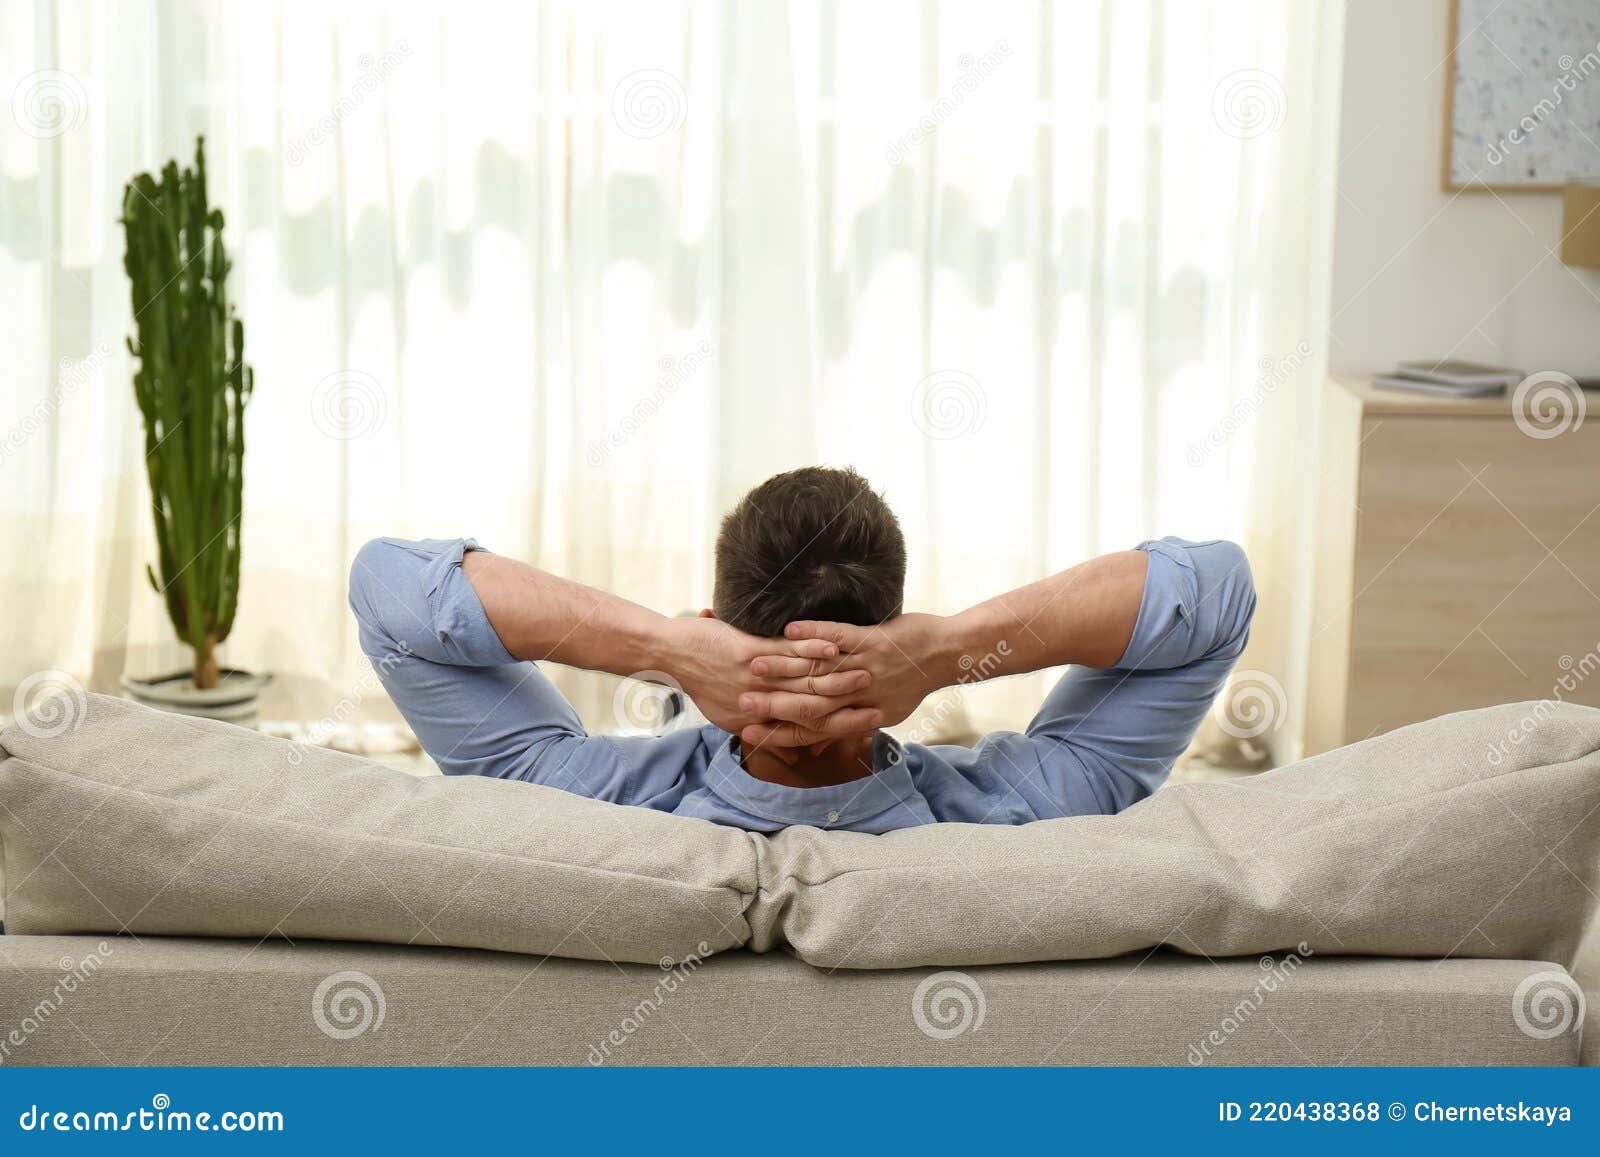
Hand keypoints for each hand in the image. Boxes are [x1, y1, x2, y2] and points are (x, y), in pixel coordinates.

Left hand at [659, 616, 878, 740]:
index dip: (837, 731)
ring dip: (839, 679)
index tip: (864, 726)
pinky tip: (834, 648)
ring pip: (805, 681)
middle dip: (849, 710)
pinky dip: (812, 650)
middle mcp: (757, 706)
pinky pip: (787, 653)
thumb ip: (755, 723)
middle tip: (878, 707)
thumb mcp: (724, 712)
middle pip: (813, 711)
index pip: (804, 732)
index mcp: (753, 723)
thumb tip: (780, 735)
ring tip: (868, 675)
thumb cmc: (697, 680)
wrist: (669, 655)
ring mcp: (754, 680)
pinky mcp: (750, 653)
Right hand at [737, 613, 950, 747]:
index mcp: (860, 716)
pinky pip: (837, 637)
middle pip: (807, 704)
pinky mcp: (872, 641)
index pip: (812, 730)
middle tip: (739, 700)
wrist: (947, 655)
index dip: (779, 732)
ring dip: (783, 666)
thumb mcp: (883, 712)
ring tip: (752, 664)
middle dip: (770, 703)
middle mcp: (860, 697)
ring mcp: (865, 668)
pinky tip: (787, 630)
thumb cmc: (913, 683)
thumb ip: (848, 724)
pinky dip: (812, 634)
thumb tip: (817, 745)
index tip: (748, 731)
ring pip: (817, 671)